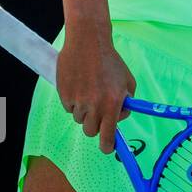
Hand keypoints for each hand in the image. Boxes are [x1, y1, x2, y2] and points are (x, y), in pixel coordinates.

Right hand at [56, 25, 135, 154]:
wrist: (88, 43)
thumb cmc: (111, 63)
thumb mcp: (128, 81)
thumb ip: (126, 102)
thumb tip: (120, 118)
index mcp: (112, 102)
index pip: (108, 134)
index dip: (108, 146)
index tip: (108, 149)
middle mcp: (94, 104)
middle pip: (91, 132)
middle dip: (96, 127)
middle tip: (99, 114)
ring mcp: (77, 101)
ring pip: (80, 120)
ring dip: (85, 112)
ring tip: (90, 91)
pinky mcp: (63, 95)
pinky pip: (69, 108)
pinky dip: (74, 102)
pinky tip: (80, 86)